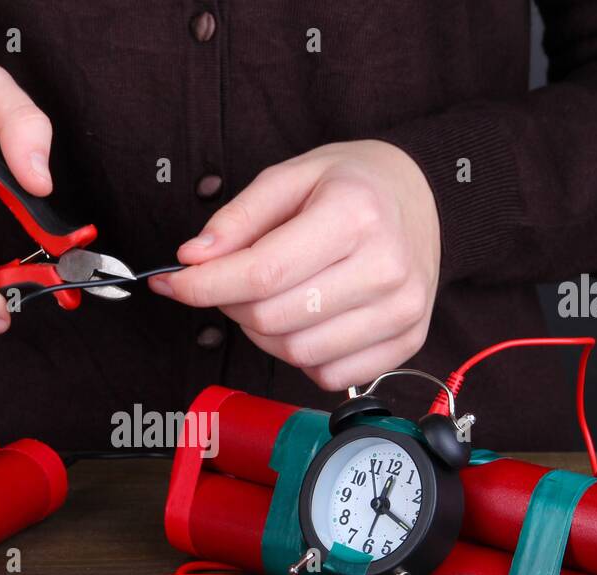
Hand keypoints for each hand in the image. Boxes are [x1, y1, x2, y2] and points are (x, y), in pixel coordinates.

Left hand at [150, 141, 439, 391]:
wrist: (421, 197)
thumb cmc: (352, 185)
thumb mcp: (290, 177)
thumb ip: (236, 218)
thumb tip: (192, 259)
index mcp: (355, 214)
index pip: (263, 273)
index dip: (207, 286)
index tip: (176, 283)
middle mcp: (386, 266)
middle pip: (273, 318)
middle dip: (233, 305)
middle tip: (231, 282)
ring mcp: (402, 310)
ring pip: (297, 352)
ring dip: (266, 333)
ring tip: (273, 297)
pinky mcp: (407, 341)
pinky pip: (329, 374)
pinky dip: (304, 355)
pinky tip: (309, 320)